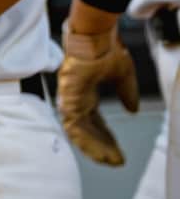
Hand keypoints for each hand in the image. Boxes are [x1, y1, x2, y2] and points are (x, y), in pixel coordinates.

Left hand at [57, 21, 138, 165]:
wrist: (95, 37)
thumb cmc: (105, 49)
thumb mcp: (122, 76)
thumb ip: (126, 94)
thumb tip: (132, 110)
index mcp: (86, 94)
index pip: (94, 122)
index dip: (106, 136)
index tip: (118, 150)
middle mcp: (76, 99)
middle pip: (87, 130)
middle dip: (102, 146)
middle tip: (115, 160)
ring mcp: (69, 99)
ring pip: (79, 133)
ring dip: (95, 148)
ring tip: (110, 160)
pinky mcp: (67, 99)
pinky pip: (73, 127)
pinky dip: (86, 141)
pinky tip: (98, 151)